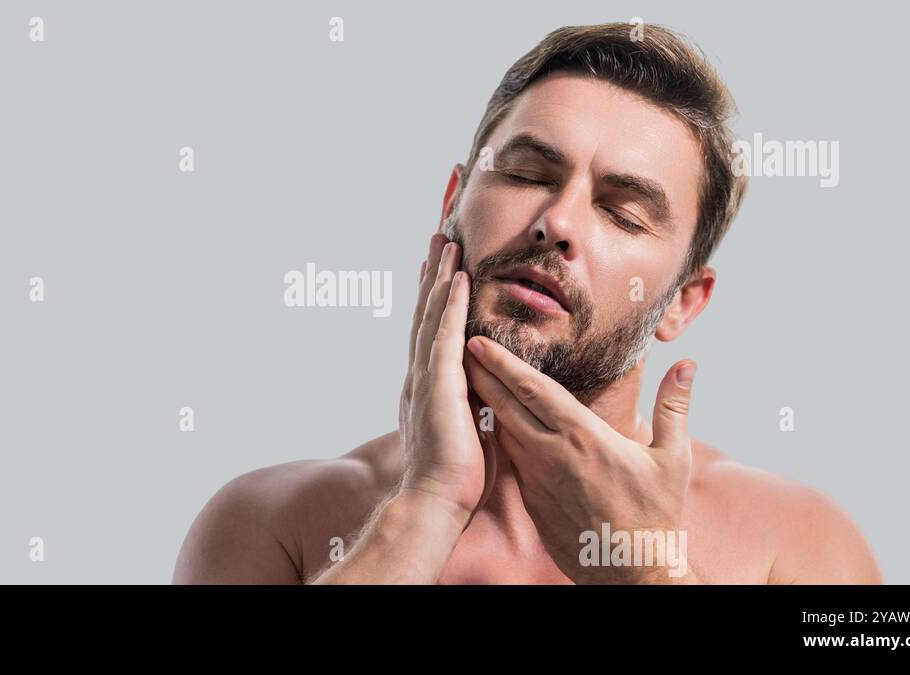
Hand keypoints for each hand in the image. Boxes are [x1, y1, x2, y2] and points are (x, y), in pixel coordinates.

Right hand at [397, 234, 486, 521]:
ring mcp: (426, 377)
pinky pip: (444, 334)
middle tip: (437, 235)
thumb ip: (475, 405)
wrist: (436, 501)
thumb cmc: (457, 477)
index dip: (435, 297)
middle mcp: (420, 375)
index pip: (430, 331)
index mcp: (427, 386)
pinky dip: (450, 303)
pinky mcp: (438, 384)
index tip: (440, 267)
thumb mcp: (469, 430)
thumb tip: (490, 393)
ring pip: (431, 314)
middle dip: (432, 272)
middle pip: (425, 312)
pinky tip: (458, 277)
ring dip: (440, 275)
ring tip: (446, 240)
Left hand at [463, 335, 696, 583]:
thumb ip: (674, 406)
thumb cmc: (656, 514)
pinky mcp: (531, 500)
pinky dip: (497, 435)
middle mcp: (552, 454)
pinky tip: (490, 422)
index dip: (504, 363)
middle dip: (482, 374)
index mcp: (584, 437)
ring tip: (470, 377)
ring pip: (503, 431)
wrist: (631, 571)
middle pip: (506, 405)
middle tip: (459, 348)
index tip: (480, 342)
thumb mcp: (673, 458)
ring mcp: (538, 478)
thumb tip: (688, 364)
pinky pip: (510, 458)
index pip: (534, 390)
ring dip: (486, 403)